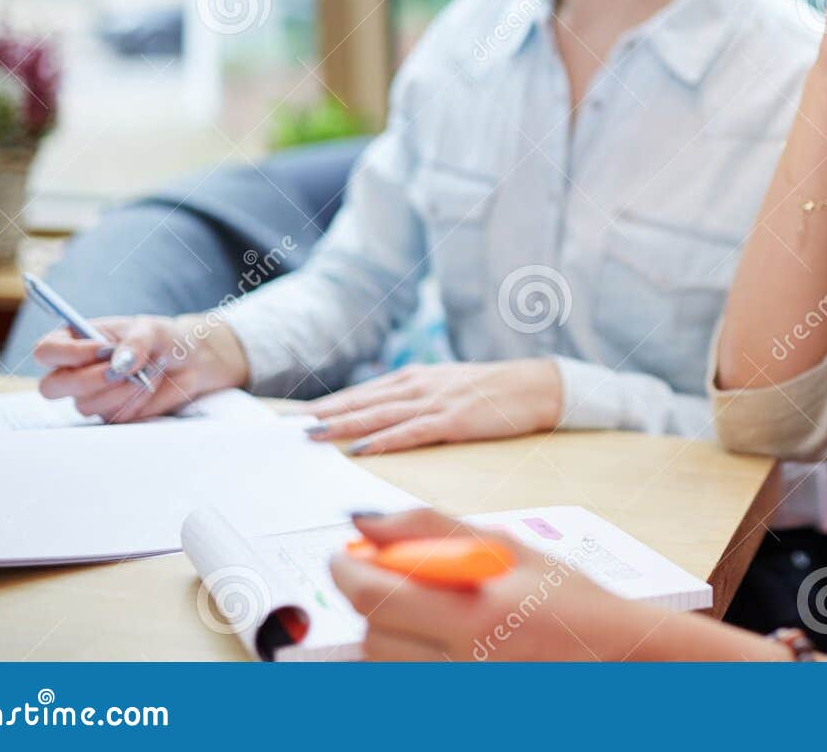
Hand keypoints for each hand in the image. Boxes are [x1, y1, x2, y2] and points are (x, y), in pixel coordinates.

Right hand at [34, 314, 247, 422]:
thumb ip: (135, 342)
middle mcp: (74, 370)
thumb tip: (119, 363)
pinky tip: (150, 386)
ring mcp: (89, 396)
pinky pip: (113, 417)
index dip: (69, 353)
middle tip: (121, 371)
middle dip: (86, 381)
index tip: (103, 349)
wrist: (188, 362)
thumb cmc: (162, 339)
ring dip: (120, 390)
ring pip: (85, 405)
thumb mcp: (151, 329)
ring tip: (148, 371)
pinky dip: (135, 401)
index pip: (46, 351)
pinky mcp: (110, 414)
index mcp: (74, 341)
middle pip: (50, 387)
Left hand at [302, 359, 562, 453]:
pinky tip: (360, 449)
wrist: (535, 386)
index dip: (330, 404)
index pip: (363, 392)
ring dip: (343, 425)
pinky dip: (383, 440)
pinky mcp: (453, 420)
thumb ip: (417, 399)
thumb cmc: (492, 393)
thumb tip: (385, 417)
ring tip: (313, 435)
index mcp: (416, 378)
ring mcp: (435, 402)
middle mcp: (419, 385)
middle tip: (291, 427)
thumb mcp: (448, 388)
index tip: (298, 415)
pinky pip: (410, 432)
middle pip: (363, 401)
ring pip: (378, 414)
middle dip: (325, 414)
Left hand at [331, 508, 783, 661]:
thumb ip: (433, 529)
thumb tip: (368, 520)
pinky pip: (407, 684)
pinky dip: (408, 660)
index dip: (346, 570)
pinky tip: (440, 640)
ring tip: (428, 610)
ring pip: (383, 665)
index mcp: (474, 618)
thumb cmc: (570, 601)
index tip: (343, 554)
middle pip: (373, 635)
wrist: (616, 659)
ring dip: (388, 632)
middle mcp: (460, 666)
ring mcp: (456, 693)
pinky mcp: (456, 709)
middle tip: (393, 576)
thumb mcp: (509, 548)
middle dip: (371, 601)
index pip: (376, 596)